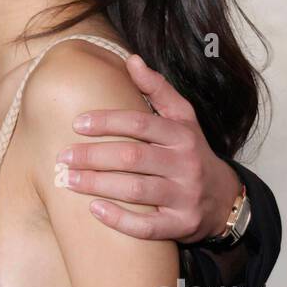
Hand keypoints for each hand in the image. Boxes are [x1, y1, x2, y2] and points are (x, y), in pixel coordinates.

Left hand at [55, 52, 241, 242]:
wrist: (223, 198)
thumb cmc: (191, 152)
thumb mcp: (183, 119)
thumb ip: (157, 90)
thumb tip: (131, 60)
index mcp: (181, 135)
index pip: (141, 123)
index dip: (107, 122)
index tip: (77, 124)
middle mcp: (185, 164)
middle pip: (133, 157)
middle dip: (93, 156)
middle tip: (63, 157)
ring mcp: (184, 196)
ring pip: (135, 190)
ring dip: (97, 185)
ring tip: (68, 181)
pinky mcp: (181, 225)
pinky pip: (147, 226)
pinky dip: (119, 219)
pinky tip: (94, 209)